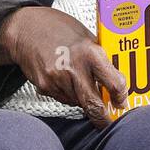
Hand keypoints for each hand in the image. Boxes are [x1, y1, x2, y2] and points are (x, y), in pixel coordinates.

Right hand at [0, 5, 126, 127]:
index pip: (113, 82)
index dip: (120, 95)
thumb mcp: (87, 36)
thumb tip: (116, 76)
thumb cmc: (58, 28)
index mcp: (90, 53)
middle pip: (94, 105)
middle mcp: (74, 68)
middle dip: (102, 118)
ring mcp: (57, 80)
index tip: (122, 101)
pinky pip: (63, 98)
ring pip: (77, 103)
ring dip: (82, 100)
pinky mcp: (45, 88)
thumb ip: (100, 57)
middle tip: (107, 120)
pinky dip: (68, 94)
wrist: (27, 29)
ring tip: (78, 80)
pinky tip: (64, 77)